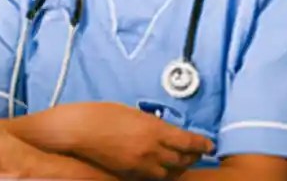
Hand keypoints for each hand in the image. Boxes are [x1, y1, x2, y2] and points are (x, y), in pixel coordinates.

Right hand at [70, 103, 212, 179]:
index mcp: (154, 129)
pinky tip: (160, 169)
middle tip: (197, 153)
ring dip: (178, 167)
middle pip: (183, 160)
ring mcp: (140, 165)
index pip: (188, 142)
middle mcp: (151, 150)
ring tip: (180, 162)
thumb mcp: (132, 112)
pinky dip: (161, 174)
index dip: (202, 145)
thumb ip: (151, 123)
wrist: (76, 131)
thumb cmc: (99, 115)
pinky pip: (153, 178)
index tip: (209, 145)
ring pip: (170, 172)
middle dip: (192, 157)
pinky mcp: (129, 174)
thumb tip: (163, 131)